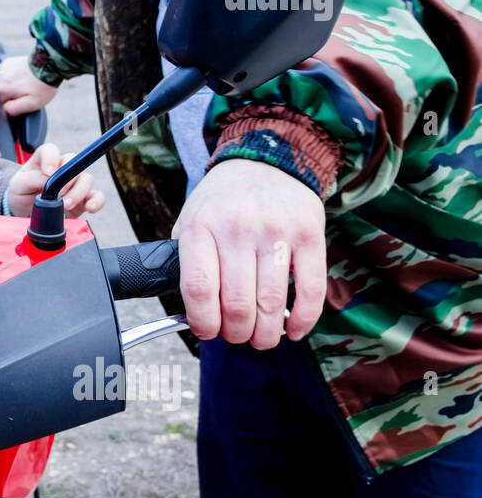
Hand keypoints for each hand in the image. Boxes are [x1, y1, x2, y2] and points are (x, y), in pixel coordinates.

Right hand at [0, 55, 58, 115]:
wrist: (49, 66)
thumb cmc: (42, 85)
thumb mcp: (32, 104)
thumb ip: (14, 109)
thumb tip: (4, 111)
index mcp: (2, 90)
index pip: (0, 104)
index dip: (11, 106)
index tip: (21, 103)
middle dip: (9, 96)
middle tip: (23, 94)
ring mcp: (2, 70)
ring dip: (6, 87)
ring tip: (20, 85)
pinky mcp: (6, 63)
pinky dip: (3, 77)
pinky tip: (14, 78)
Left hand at [6, 143, 104, 217]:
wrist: (26, 213)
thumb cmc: (21, 194)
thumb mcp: (17, 186)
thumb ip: (30, 179)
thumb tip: (47, 179)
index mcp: (43, 160)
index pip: (51, 150)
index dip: (52, 158)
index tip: (48, 173)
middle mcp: (61, 168)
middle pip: (73, 162)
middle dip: (67, 179)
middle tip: (59, 194)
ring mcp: (74, 183)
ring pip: (86, 178)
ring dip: (79, 192)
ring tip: (66, 205)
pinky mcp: (82, 200)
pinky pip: (97, 196)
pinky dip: (97, 201)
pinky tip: (90, 208)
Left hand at [172, 159, 326, 348]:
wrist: (266, 160)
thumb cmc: (223, 202)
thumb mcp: (190, 220)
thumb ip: (186, 262)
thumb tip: (191, 315)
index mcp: (201, 226)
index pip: (199, 288)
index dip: (203, 322)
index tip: (206, 332)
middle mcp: (237, 228)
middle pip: (237, 303)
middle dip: (236, 333)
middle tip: (236, 336)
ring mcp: (276, 230)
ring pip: (272, 303)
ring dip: (266, 334)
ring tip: (261, 338)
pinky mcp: (310, 234)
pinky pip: (310, 290)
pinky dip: (303, 320)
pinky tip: (293, 330)